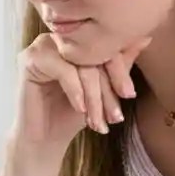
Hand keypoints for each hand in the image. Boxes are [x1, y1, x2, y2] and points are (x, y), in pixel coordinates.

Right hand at [13, 35, 150, 149]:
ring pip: (79, 63)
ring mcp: (42, 45)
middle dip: (107, 88)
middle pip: (93, 54)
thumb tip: (145, 37)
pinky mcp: (29, 59)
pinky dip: (75, 91)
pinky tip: (80, 109)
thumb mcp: (103, 89)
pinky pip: (61, 69)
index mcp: (77, 38)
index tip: (129, 95)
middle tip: (115, 116)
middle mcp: (59, 37)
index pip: (104, 44)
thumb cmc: (73, 113)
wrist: (45, 139)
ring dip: (93, 95)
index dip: (119, 70)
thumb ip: (120, 64)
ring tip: (98, 121)